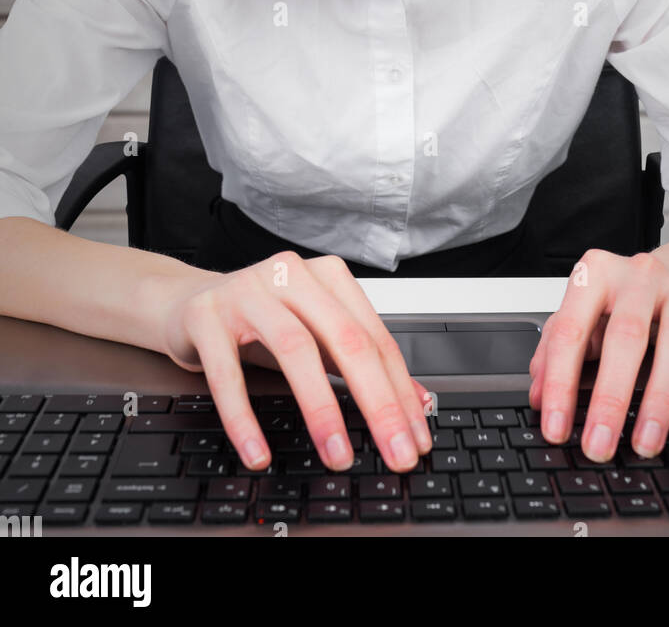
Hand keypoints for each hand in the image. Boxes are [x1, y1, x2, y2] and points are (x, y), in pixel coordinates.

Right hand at [156, 252, 432, 475]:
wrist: (188, 302)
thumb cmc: (262, 322)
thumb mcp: (316, 335)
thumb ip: (364, 363)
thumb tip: (418, 404)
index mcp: (328, 276)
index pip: (375, 338)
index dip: (400, 391)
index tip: (415, 437)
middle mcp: (292, 275)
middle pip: (346, 340)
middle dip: (377, 402)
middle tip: (394, 451)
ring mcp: (248, 291)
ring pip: (295, 350)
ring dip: (320, 409)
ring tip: (337, 455)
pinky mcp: (207, 314)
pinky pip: (228, 373)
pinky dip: (245, 418)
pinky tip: (259, 453)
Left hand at [528, 249, 668, 461]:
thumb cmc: (626, 299)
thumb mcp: (586, 313)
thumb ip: (556, 350)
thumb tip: (539, 398)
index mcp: (597, 273)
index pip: (571, 330)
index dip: (560, 383)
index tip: (556, 428)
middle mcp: (641, 275)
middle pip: (626, 337)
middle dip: (610, 399)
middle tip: (599, 446)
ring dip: (660, 400)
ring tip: (645, 444)